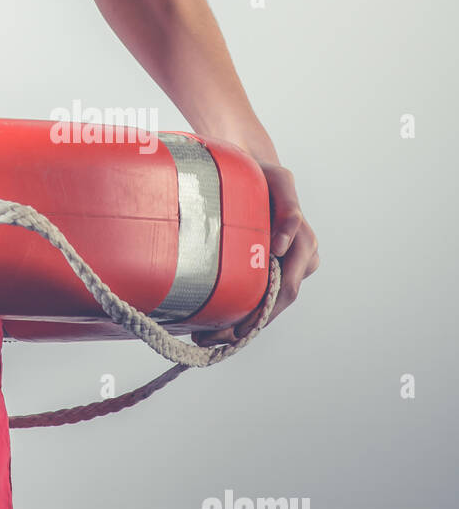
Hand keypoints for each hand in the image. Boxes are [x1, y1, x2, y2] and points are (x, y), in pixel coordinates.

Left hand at [194, 159, 317, 345]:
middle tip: (210, 338)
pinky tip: (210, 328)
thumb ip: (288, 205)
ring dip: (238, 327)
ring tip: (205, 339)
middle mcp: (299, 260)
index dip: (263, 311)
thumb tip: (283, 245)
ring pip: (265, 306)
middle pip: (274, 304)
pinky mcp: (269, 267)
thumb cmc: (262, 172)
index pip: (286, 287)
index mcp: (303, 244)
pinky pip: (258, 295)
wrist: (251, 168)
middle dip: (244, 326)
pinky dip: (238, 315)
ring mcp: (285, 265)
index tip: (235, 328)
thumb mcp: (278, 180)